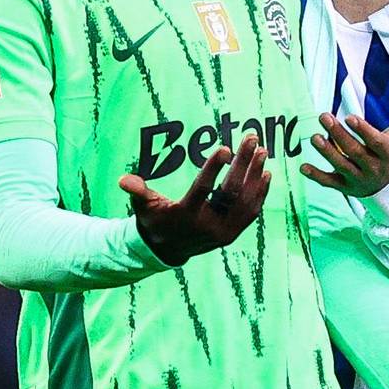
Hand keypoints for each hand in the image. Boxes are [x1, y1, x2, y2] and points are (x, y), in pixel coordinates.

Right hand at [119, 133, 270, 265]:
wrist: (167, 250)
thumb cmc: (155, 220)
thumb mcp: (143, 206)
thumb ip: (137, 191)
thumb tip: (123, 180)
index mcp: (186, 215)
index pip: (202, 189)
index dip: (213, 168)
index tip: (225, 148)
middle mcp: (207, 226)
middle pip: (230, 192)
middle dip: (243, 163)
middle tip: (252, 138)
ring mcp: (223, 232)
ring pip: (245, 202)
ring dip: (255, 175)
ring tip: (262, 152)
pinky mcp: (232, 234)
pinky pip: (250, 213)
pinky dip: (259, 194)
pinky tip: (265, 174)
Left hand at [302, 91, 388, 196]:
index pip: (375, 143)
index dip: (363, 131)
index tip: (350, 117)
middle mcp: (374, 169)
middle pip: (355, 152)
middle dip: (339, 135)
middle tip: (324, 116)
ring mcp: (358, 179)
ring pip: (341, 166)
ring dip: (326, 152)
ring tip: (314, 137)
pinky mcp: (345, 187)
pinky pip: (330, 183)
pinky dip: (316, 176)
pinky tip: (304, 167)